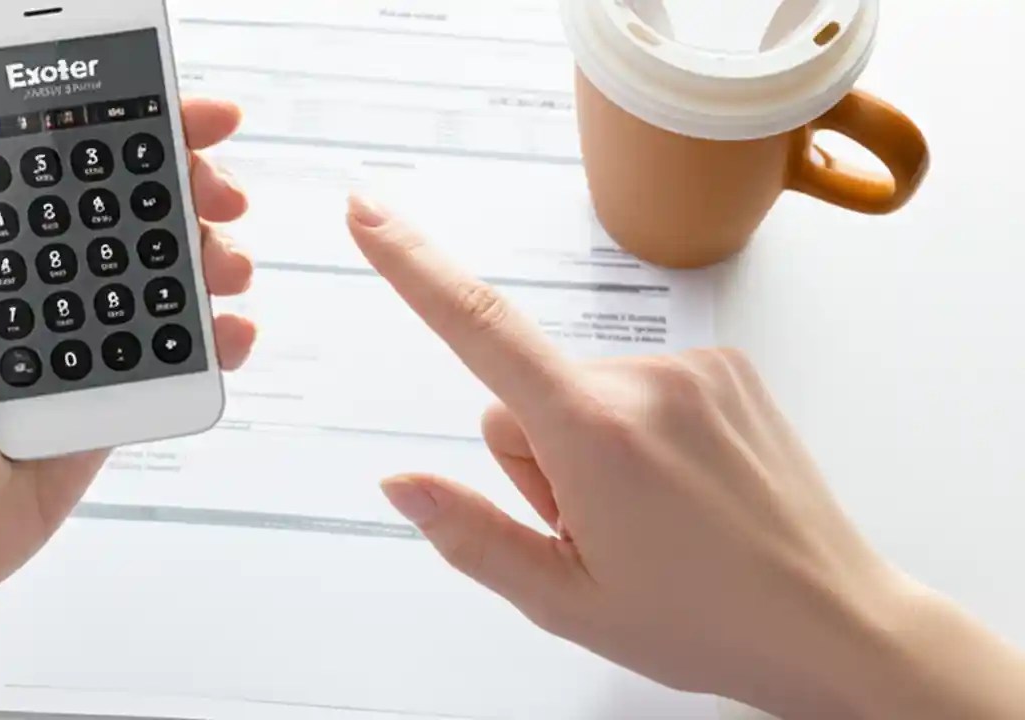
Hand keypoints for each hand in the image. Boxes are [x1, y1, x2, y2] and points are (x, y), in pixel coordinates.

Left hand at [0, 75, 256, 605]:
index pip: (62, 167)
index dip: (125, 130)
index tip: (186, 115)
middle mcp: (40, 286)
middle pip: (131, 214)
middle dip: (188, 192)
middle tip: (224, 193)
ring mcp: (81, 340)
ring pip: (165, 280)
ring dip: (211, 261)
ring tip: (228, 270)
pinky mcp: (114, 393)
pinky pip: (176, 354)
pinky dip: (215, 340)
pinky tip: (229, 336)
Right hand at [345, 195, 909, 715]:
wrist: (832, 622)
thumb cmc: (707, 622)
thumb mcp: (564, 600)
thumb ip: (470, 535)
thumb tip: (402, 483)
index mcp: (595, 434)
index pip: (480, 329)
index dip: (414, 267)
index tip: (369, 216)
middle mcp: (646, 380)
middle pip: (525, 393)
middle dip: (538, 456)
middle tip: (594, 525)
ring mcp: (693, 367)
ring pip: (580, 389)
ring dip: (589, 443)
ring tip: (645, 513)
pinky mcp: (726, 366)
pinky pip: (636, 383)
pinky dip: (638, 429)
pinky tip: (677, 487)